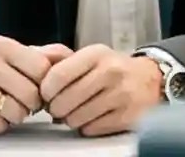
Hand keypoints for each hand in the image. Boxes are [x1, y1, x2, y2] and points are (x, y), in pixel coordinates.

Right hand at [0, 36, 57, 132]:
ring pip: (16, 112)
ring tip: (8, 105)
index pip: (42, 69)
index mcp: (2, 45)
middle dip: (33, 102)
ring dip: (18, 115)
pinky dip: (1, 124)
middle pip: (31, 94)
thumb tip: (73, 56)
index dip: (46, 83)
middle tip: (24, 99)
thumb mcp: (21, 55)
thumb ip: (49, 54)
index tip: (38, 85)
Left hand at [39, 44, 163, 136]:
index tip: (45, 94)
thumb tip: (33, 71)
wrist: (150, 80)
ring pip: (76, 118)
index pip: (58, 75)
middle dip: (55, 108)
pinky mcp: (128, 117)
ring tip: (76, 110)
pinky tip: (91, 117)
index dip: (45, 90)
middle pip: (64, 101)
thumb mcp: (90, 56)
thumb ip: (61, 61)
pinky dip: (86, 127)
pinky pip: (91, 129)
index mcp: (96, 54)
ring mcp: (121, 95)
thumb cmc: (112, 68)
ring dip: (70, 119)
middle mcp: (110, 72)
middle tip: (58, 106)